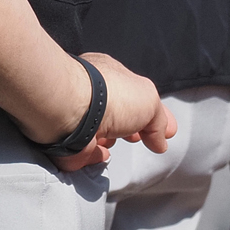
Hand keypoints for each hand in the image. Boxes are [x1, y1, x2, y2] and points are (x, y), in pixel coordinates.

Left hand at [49, 54, 176, 171]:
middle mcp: (92, 92)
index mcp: (111, 75)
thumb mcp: (150, 102)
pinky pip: (83, 150)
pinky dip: (94, 155)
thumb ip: (159, 121)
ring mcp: (78, 115)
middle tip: (139, 137)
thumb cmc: (112, 96)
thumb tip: (162, 140)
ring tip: (114, 143)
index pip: (134, 93)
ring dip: (110, 140)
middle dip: (129, 126)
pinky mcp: (67, 140)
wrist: (72, 110)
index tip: (162, 129)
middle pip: (116, 112)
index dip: (149, 110)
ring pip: (98, 131)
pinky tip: (101, 154)